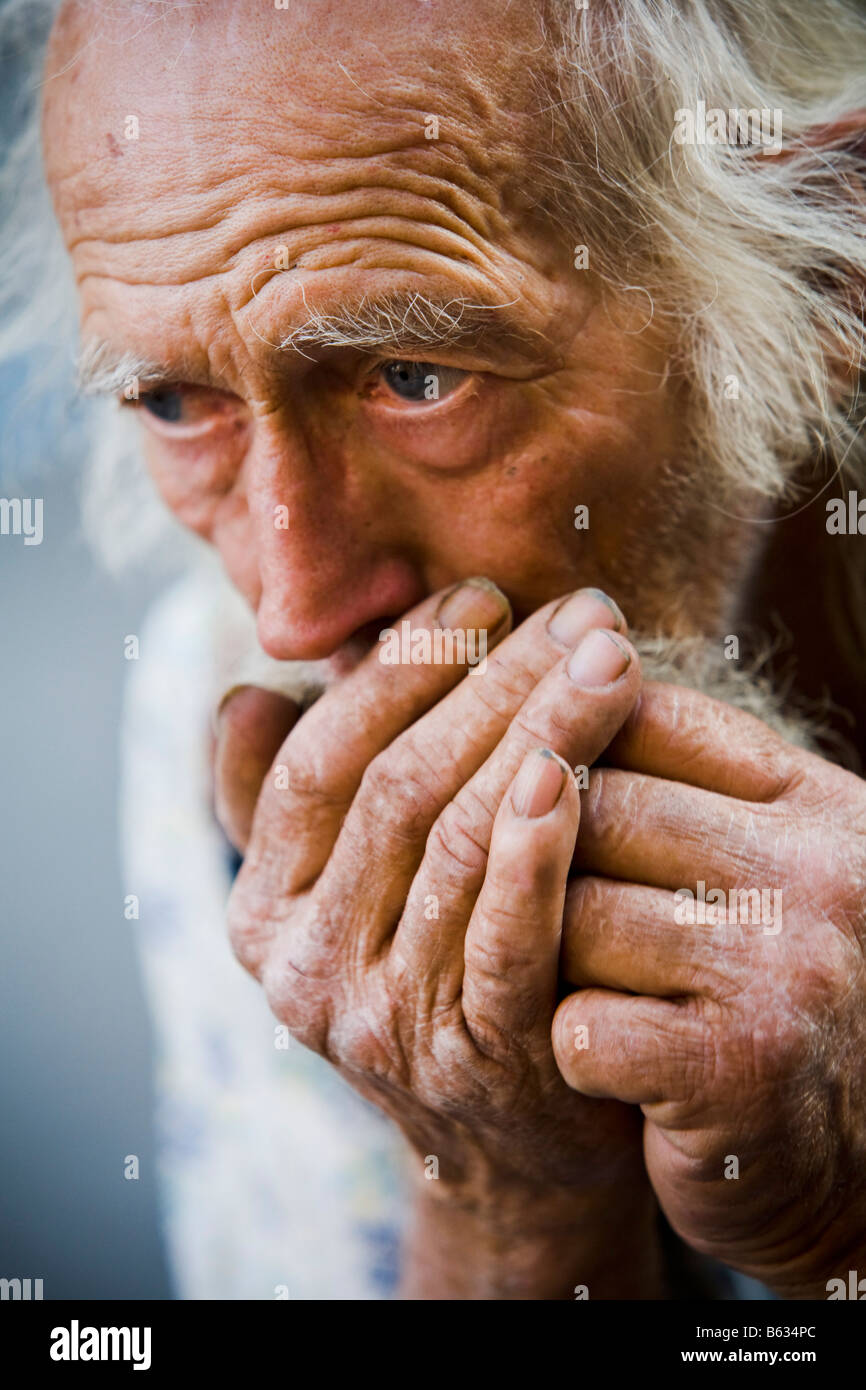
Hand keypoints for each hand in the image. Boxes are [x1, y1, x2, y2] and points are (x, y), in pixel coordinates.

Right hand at [217, 581, 659, 1296]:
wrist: (509, 1147)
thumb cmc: (432, 981)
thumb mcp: (341, 898)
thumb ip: (285, 804)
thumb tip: (248, 693)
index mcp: (261, 912)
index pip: (318, 760)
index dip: (399, 667)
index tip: (482, 597)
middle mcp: (303, 966)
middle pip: (398, 786)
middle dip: (495, 679)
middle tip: (578, 611)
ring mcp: (385, 1018)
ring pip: (458, 841)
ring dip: (541, 733)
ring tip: (610, 659)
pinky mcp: (478, 1057)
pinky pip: (506, 933)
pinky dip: (540, 845)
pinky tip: (578, 769)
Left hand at [552, 683, 865, 1296]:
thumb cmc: (793, 1007)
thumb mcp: (783, 875)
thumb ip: (707, 796)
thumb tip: (575, 708)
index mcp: (824, 809)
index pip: (657, 719)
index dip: (577, 752)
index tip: (540, 794)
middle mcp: (815, 875)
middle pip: (603, 811)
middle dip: (549, 861)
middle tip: (548, 914)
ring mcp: (781, 971)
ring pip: (576, 915)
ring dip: (555, 963)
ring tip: (591, 994)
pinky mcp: (736, 1071)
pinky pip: (582, 1024)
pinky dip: (574, 1049)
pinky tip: (614, 1067)